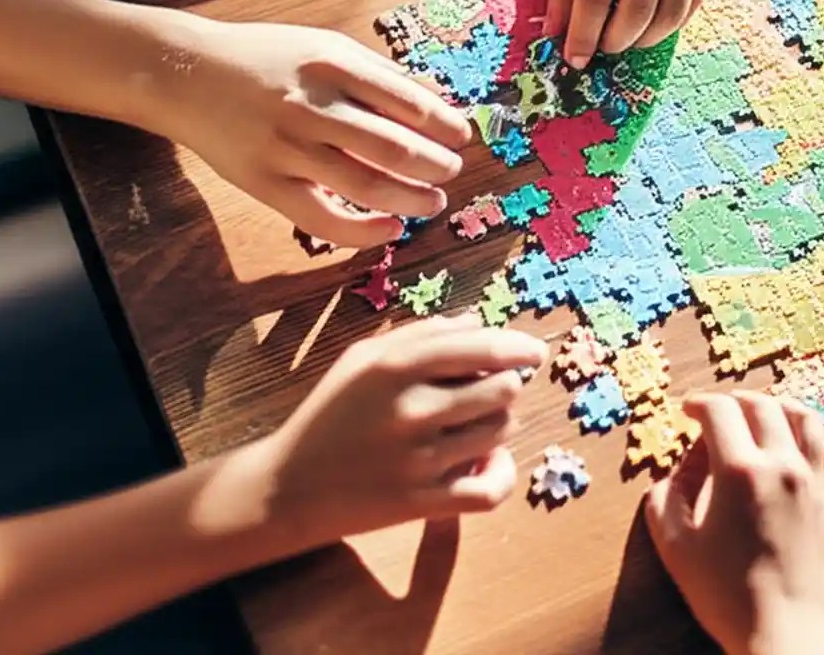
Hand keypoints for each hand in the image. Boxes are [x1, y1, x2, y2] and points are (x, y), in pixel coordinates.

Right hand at [156, 21, 472, 247]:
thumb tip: (437, 106)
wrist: (185, 74)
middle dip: (436, 166)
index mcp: (331, 63)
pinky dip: (366, 231)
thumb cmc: (265, 59)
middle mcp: (311, 106)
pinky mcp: (267, 185)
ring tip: (433, 202)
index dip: (445, 126)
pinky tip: (392, 229)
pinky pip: (326, 220)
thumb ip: (377, 75)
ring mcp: (287, 148)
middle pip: (395, 148)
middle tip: (452, 171)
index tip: (462, 137)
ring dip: (413, 200)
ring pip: (368, 186)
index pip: (408, 103)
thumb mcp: (323, 46)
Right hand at [250, 315, 546, 551]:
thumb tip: (476, 321)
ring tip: (477, 426)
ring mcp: (419, 460)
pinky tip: (488, 462)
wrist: (289, 487)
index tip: (534, 353)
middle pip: (502, 389)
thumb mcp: (361, 360)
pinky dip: (501, 474)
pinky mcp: (423, 503)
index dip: (518, 347)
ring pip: (500, 433)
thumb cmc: (330, 414)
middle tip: (492, 392)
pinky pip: (491, 489)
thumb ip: (419, 335)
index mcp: (395, 367)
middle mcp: (411, 409)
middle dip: (506, 386)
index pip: (479, 348)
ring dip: (499, 426)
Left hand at [544, 0, 720, 66]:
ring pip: (670, 15)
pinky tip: (652, 25)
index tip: (575, 59)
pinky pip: (693, 3)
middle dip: (615, 41)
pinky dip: (671, 24)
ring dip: (644, 39)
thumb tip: (558, 31)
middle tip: (602, 47)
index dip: (582, 35)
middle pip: (636, 12)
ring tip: (626, 39)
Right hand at [646, 393, 823, 654]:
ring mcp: (815, 484)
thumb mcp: (673, 545)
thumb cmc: (725, 595)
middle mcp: (782, 466)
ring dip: (778, 407)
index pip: (718, 410)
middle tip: (718, 412)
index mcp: (738, 470)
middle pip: (762, 406)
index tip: (687, 410)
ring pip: (805, 418)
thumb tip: (674, 474)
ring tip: (762, 413)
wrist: (784, 636)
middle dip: (734, 400)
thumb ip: (664, 498)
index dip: (698, 403)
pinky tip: (801, 445)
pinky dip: (814, 437)